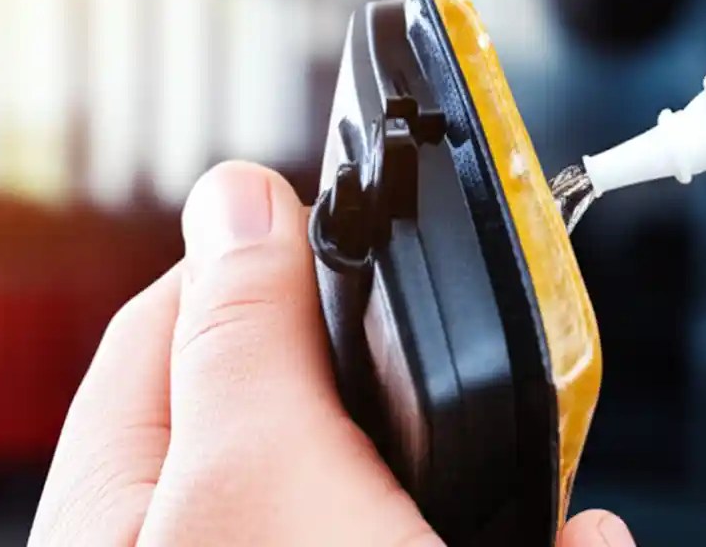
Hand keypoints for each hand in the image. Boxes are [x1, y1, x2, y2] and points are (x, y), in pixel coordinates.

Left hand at [29, 162, 633, 545]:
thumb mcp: (260, 479)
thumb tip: (236, 193)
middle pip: (300, 398)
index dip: (268, 247)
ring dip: (493, 468)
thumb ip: (242, 335)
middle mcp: (210, 540)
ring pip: (400, 482)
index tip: (363, 214)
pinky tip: (577, 536)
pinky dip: (528, 532)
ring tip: (548, 467)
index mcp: (128, 503)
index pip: (176, 319)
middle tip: (476, 348)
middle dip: (404, 367)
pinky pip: (466, 533)